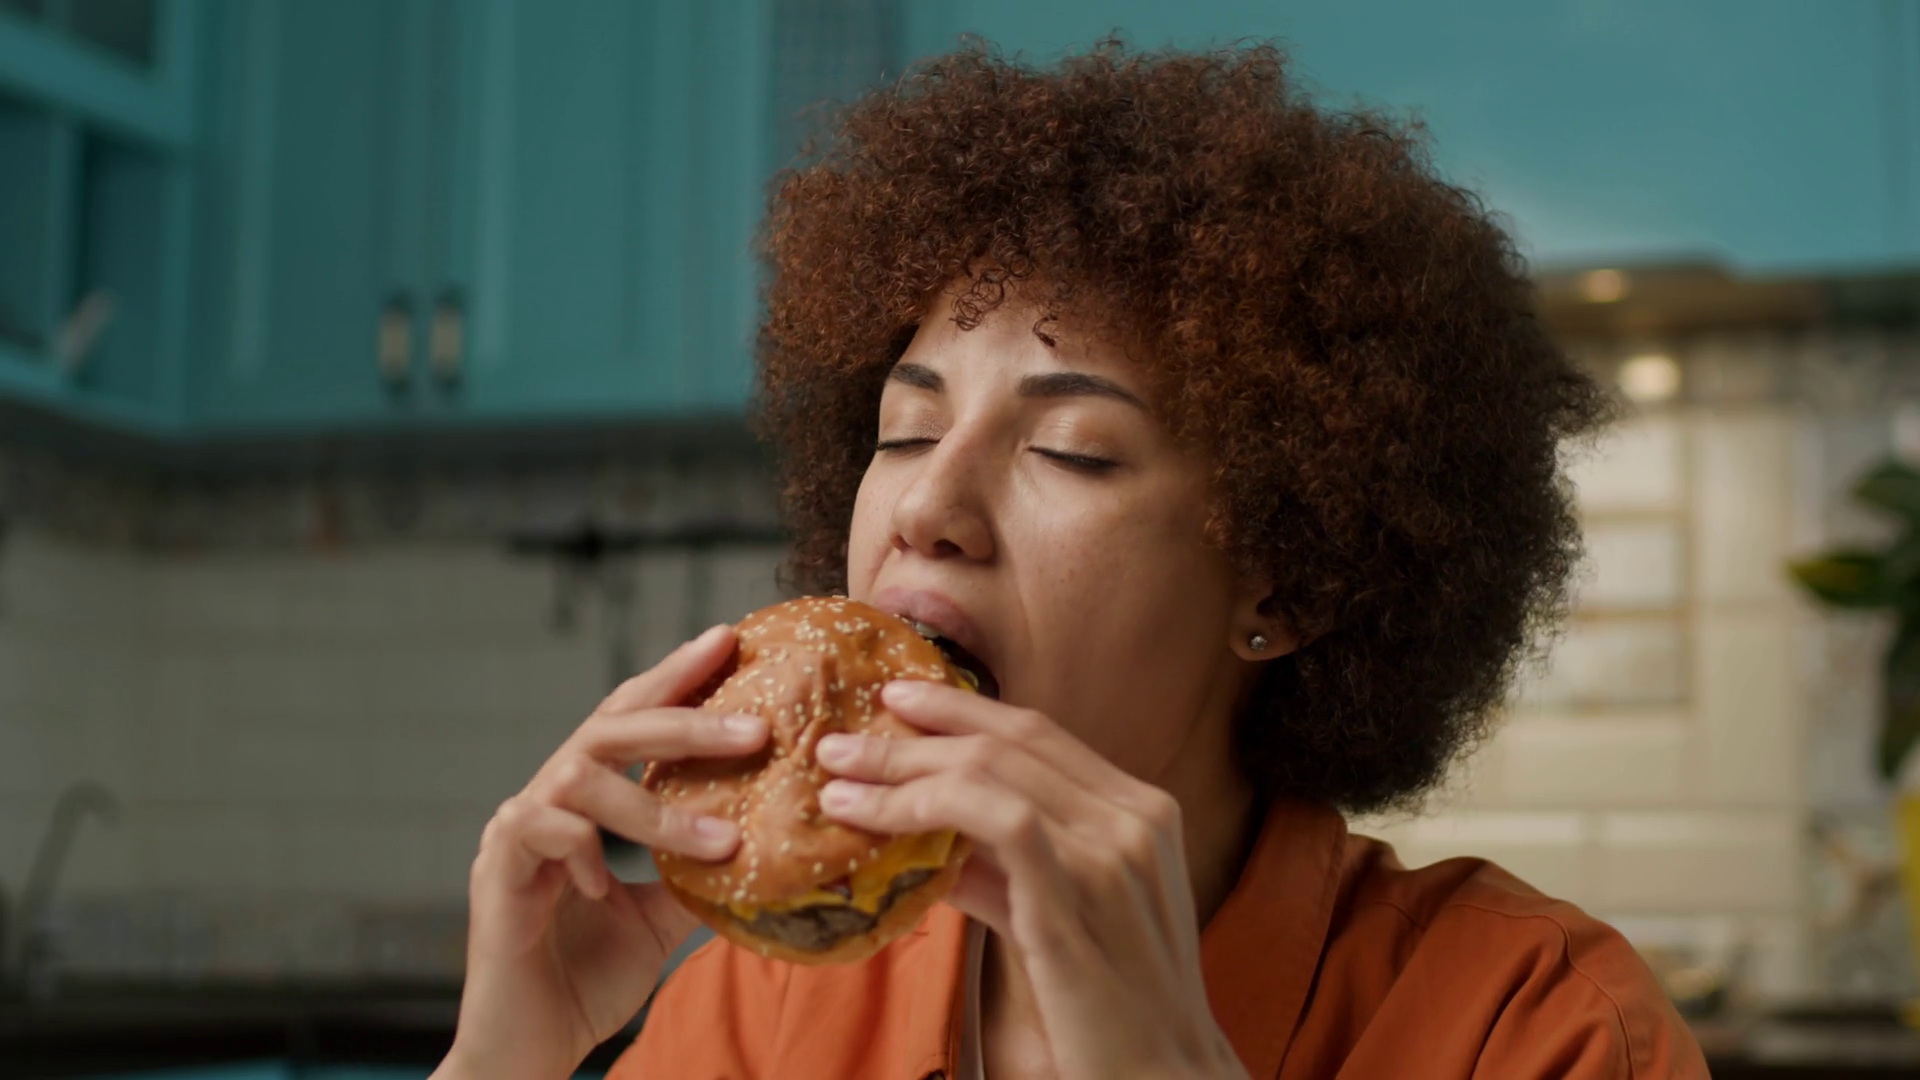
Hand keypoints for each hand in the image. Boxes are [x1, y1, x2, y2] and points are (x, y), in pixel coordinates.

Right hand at [435, 625, 767, 1079]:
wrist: (529, 1048)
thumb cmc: (586, 976)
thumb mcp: (662, 917)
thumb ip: (699, 875)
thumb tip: (773, 846)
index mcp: (587, 801)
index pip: (633, 719)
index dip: (676, 678)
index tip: (729, 640)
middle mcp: (549, 801)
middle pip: (609, 725)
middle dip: (682, 716)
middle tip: (752, 726)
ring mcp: (517, 832)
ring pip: (579, 775)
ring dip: (652, 806)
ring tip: (717, 839)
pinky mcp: (495, 872)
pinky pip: (536, 830)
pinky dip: (581, 848)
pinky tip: (607, 883)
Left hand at [813, 681, 1248, 1079]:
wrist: (1166, 1078)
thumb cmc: (1113, 1011)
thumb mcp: (1066, 918)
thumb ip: (1008, 872)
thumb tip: (934, 845)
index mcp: (1143, 810)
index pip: (1040, 734)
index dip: (963, 710)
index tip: (901, 702)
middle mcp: (1135, 817)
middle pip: (1010, 741)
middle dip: (918, 730)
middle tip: (843, 740)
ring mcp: (1112, 852)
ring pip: (992, 771)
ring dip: (903, 768)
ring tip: (840, 781)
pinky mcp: (1077, 895)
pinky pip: (994, 820)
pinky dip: (925, 807)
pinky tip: (877, 821)